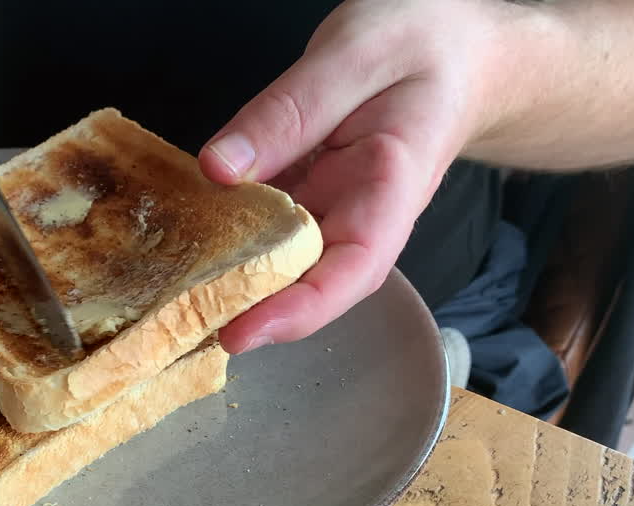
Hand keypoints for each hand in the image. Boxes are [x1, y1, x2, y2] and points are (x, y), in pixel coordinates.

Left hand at [199, 0, 521, 353]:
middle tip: (185, 322)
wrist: (454, 47)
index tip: (243, 332)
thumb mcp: (352, 56)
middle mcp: (362, 213)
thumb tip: (219, 168)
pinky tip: (188, 245)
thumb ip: (286, 112)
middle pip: (310, 282)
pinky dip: (230, 241)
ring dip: (235, 284)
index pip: (352, 269)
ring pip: (283, 263)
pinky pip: (268, 229)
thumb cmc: (422, 45)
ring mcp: (334, 210)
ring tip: (178, 300)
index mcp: (390, 187)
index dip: (298, 311)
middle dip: (250, 311)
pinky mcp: (309, 198)